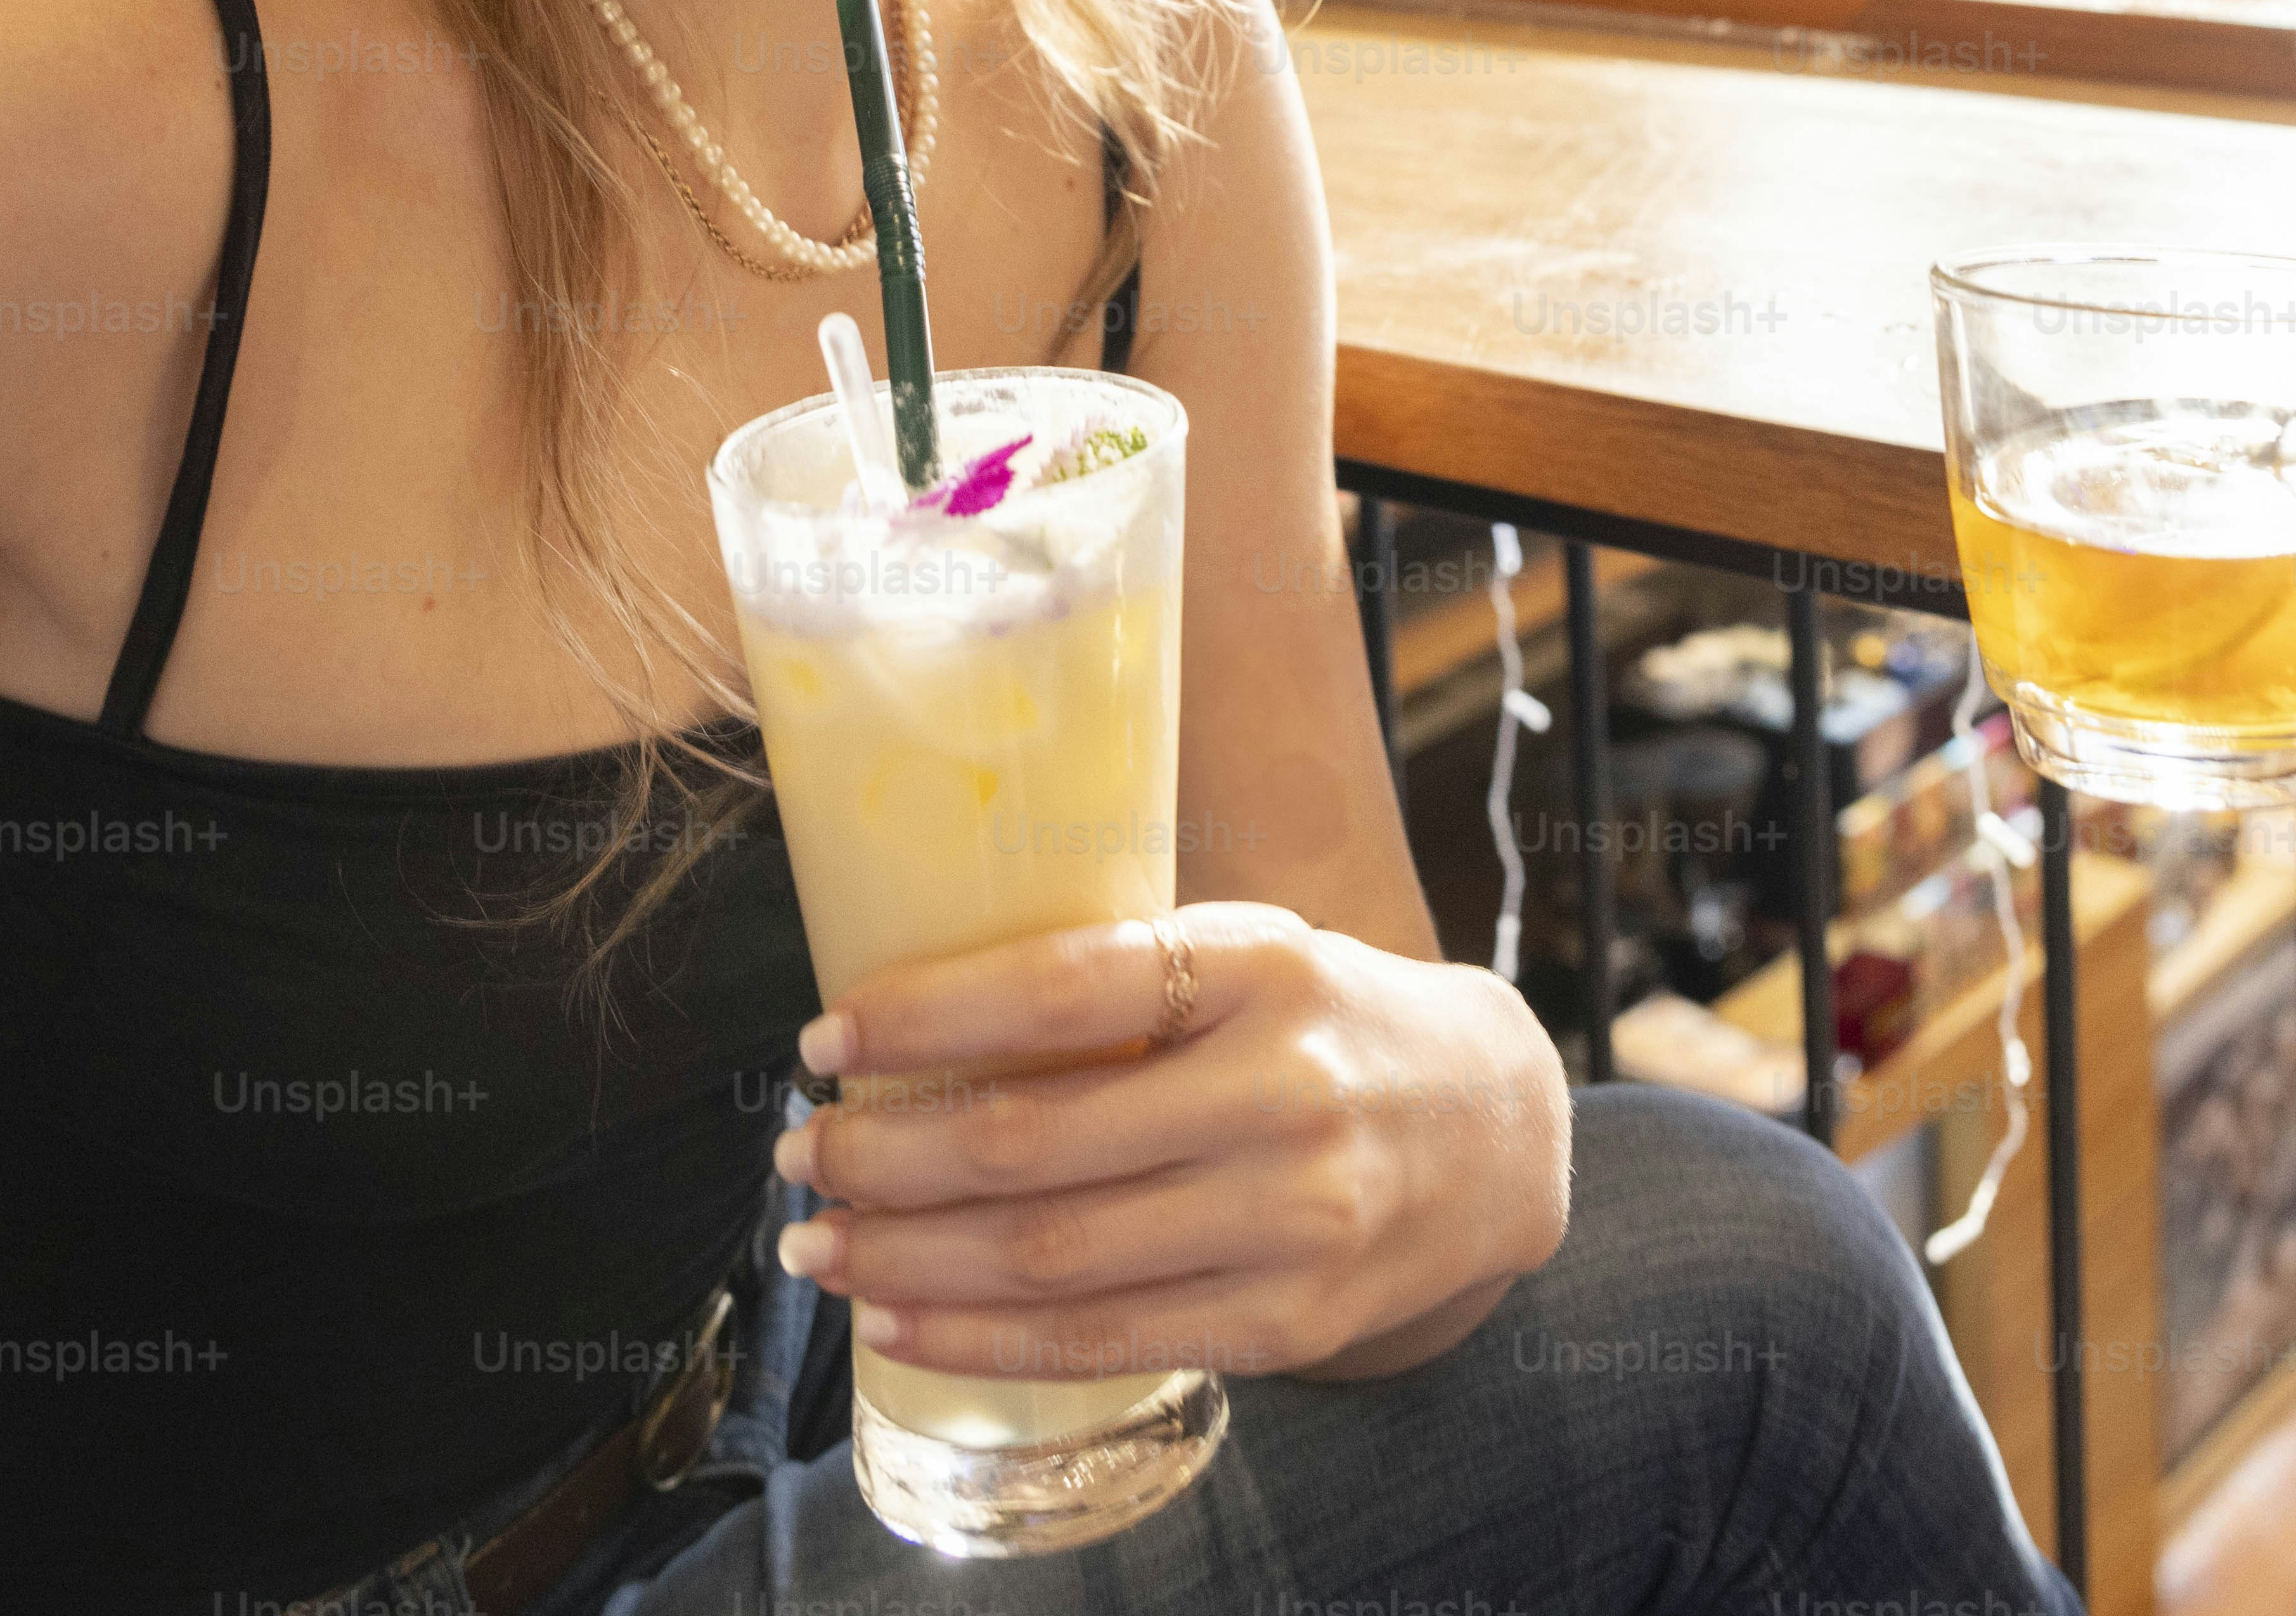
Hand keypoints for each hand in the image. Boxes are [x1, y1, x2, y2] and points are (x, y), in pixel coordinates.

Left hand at [773, 903, 1571, 1390]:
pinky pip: (1106, 1339)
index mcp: (1261, 966)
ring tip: (818, 1249)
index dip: (924, 1020)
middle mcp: (1281, 1089)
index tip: (822, 1044)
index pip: (1060, 990)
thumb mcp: (1249, 956)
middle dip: (884, 1160)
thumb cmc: (1329, 1027)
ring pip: (1054, 1255)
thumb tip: (912, 1028)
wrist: (1499, 1131)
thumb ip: (1120, 984)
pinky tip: (900, 1323)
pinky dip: (982, 1339)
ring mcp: (1295, 1216)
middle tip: (796, 1160)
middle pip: (1034, 1141)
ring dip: (908, 1260)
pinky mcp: (1294, 1319)